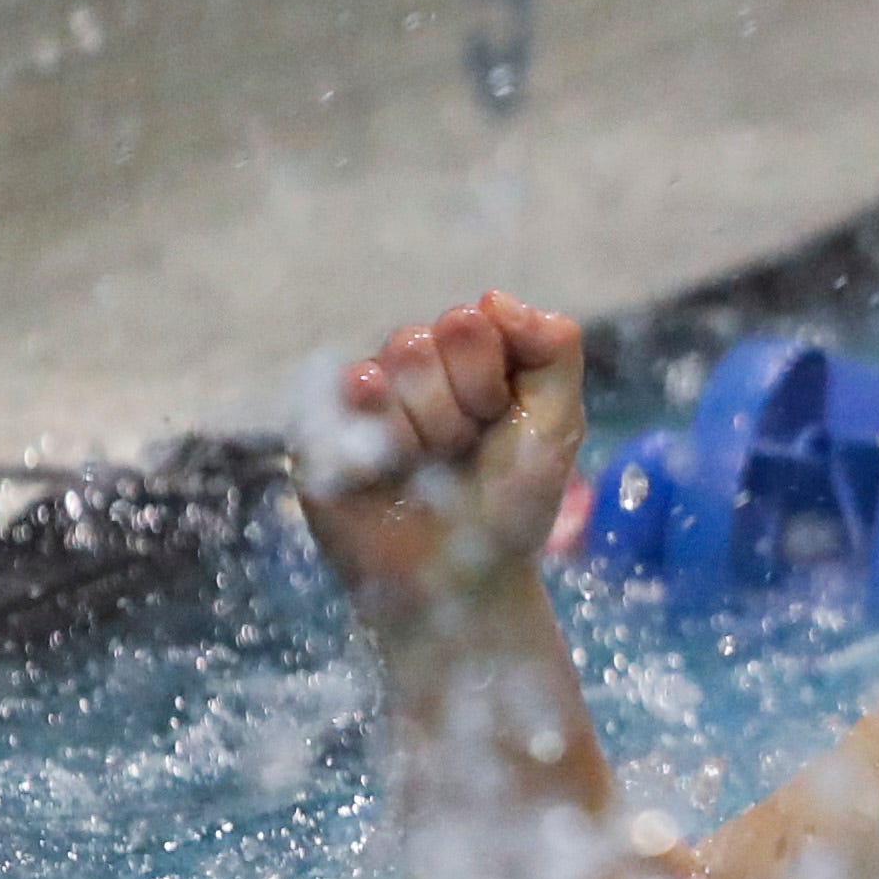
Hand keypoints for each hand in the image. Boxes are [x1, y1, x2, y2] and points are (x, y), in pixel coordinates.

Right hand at [293, 292, 583, 619]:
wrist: (464, 581)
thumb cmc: (512, 504)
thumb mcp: (556, 426)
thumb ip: (553, 353)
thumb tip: (495, 298)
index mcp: (469, 357)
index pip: (473, 321)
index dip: (490, 377)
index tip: (500, 419)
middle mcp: (413, 367)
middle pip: (421, 340)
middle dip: (457, 406)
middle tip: (463, 448)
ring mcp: (364, 397)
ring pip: (382, 371)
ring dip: (420, 432)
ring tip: (428, 467)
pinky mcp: (321, 431)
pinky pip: (337, 402)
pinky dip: (376, 440)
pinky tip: (389, 470)